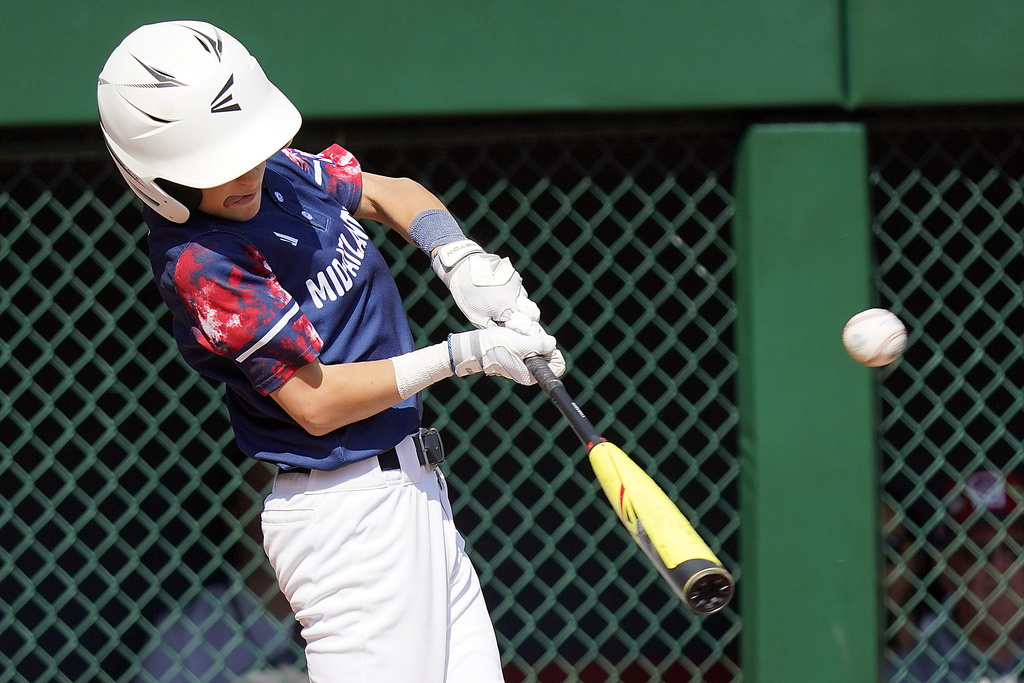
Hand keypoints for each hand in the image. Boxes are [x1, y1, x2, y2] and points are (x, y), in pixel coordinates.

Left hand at [432, 240, 540, 328]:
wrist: (463, 266)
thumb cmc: (467, 294)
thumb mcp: (477, 317)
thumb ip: (493, 326)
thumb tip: (505, 332)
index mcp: (507, 307)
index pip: (526, 324)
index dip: (520, 329)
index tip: (511, 328)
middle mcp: (516, 295)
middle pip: (532, 312)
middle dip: (527, 318)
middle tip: (514, 320)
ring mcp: (517, 283)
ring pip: (525, 300)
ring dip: (519, 305)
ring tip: (503, 305)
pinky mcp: (514, 275)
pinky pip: (519, 289)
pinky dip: (514, 294)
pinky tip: (501, 294)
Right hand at [448, 326, 562, 384]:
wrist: (476, 344)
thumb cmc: (495, 346)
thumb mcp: (520, 345)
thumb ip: (540, 345)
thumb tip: (552, 344)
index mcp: (532, 373)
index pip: (558, 365)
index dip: (554, 350)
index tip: (542, 340)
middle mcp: (530, 366)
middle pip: (547, 346)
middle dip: (535, 334)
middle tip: (522, 331)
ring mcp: (525, 356)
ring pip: (538, 337)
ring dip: (526, 328)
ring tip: (512, 327)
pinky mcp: (519, 347)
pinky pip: (528, 334)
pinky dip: (521, 328)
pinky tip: (510, 326)